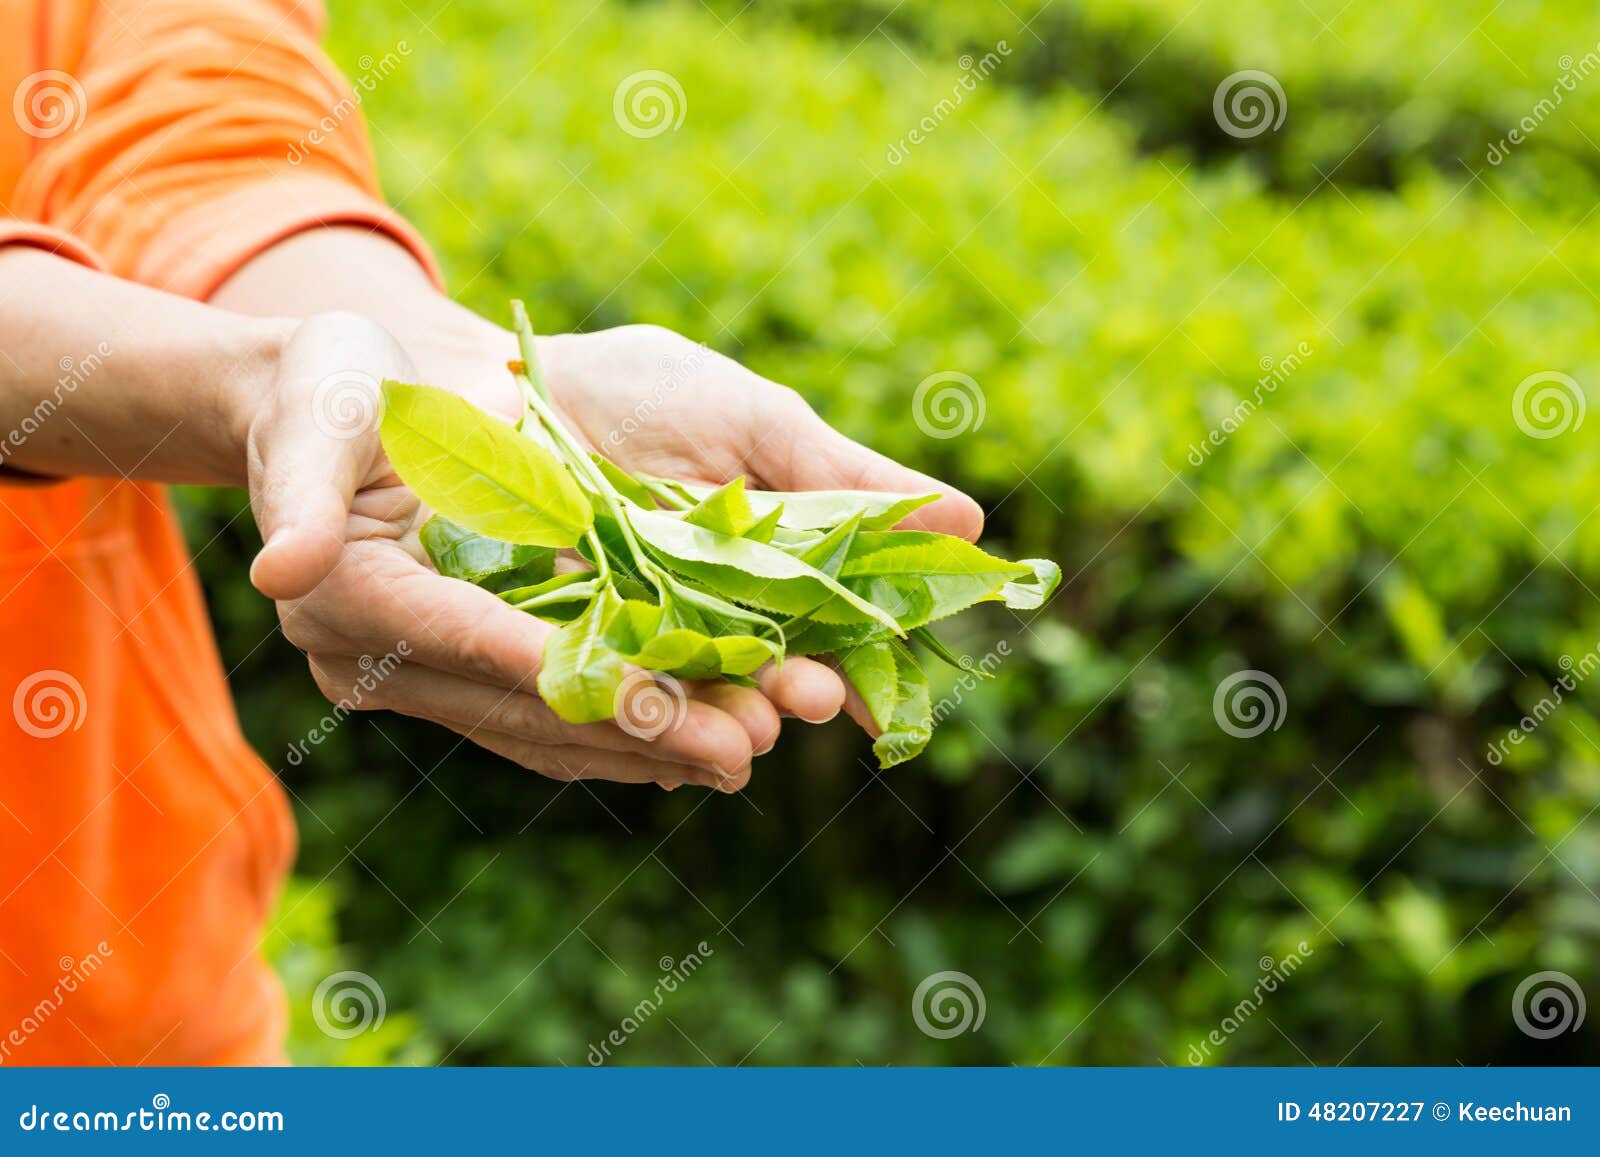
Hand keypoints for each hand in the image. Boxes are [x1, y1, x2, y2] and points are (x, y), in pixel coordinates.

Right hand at [246, 313, 775, 790]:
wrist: (344, 397)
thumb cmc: (335, 386)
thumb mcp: (318, 416)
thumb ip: (304, 492)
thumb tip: (279, 573)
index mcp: (353, 600)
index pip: (475, 645)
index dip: (567, 674)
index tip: (660, 702)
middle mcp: (386, 660)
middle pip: (530, 705)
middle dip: (641, 727)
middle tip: (744, 744)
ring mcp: (433, 674)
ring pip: (555, 725)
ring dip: (654, 740)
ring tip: (750, 744)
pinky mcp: (474, 671)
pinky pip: (556, 714)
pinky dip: (629, 725)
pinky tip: (702, 736)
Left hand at [394, 310, 985, 743]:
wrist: (498, 376)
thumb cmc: (633, 390)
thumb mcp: (754, 422)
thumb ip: (844, 478)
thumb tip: (970, 523)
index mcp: (766, 568)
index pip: (827, 631)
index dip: (858, 664)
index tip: (881, 690)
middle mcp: (705, 617)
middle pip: (758, 673)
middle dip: (786, 690)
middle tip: (811, 699)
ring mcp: (630, 640)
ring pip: (683, 695)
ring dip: (715, 717)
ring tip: (745, 728)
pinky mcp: (553, 653)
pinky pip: (596, 695)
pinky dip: (626, 714)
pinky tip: (657, 734)